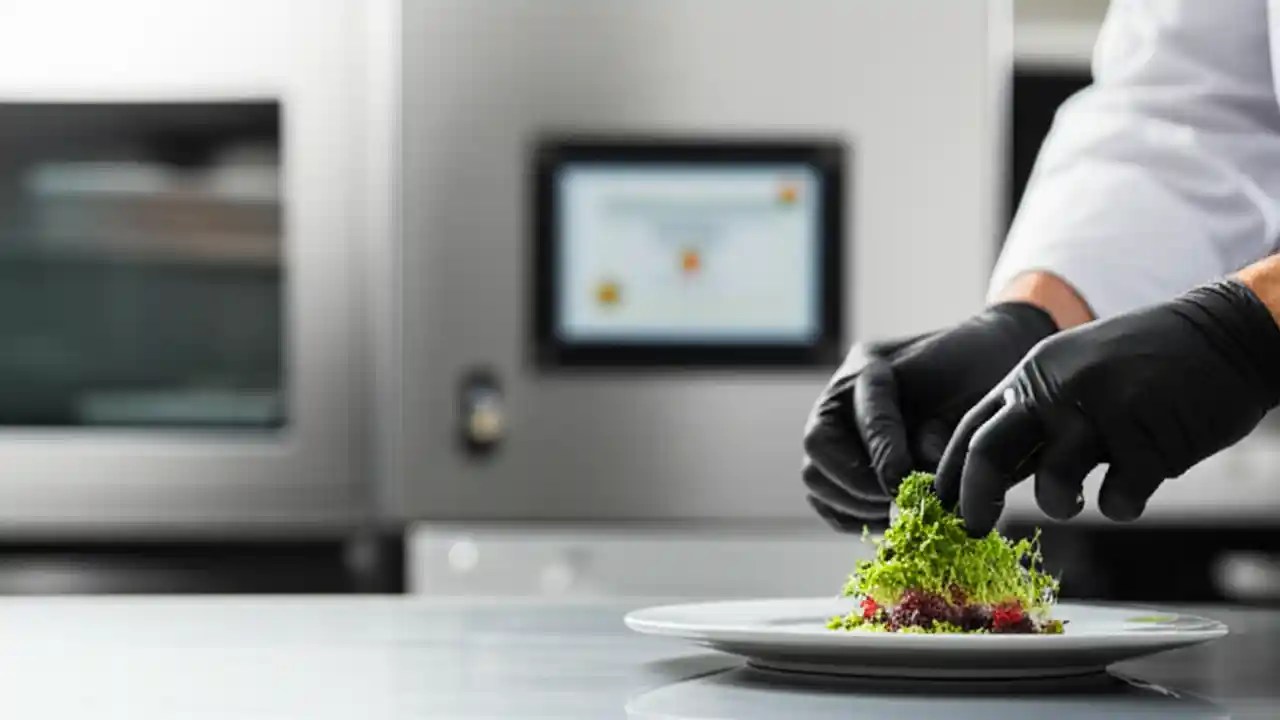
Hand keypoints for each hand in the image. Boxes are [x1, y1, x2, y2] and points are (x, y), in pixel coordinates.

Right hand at [802, 302, 1056, 528]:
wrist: (990, 366)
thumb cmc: (986, 371)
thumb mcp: (974, 390)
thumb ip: (945, 430)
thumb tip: (921, 480)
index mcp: (872, 365)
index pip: (861, 413)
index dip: (882, 453)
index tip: (905, 484)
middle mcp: (843, 397)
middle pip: (819, 445)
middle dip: (860, 484)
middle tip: (903, 504)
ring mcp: (837, 429)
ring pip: (816, 477)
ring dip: (858, 505)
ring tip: (903, 513)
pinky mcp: (840, 464)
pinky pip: (828, 500)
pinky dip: (855, 517)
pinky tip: (892, 519)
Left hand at [936, 280, 1279, 536]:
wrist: (1224, 333)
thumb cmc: (1145, 361)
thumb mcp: (1074, 371)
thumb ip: (1036, 417)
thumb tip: (989, 477)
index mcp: (1034, 374)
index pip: (972, 427)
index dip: (950, 471)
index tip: (939, 506)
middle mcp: (1058, 392)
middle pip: (989, 452)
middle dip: (973, 500)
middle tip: (971, 529)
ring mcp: (1103, 416)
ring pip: (1051, 484)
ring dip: (1057, 505)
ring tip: (1073, 501)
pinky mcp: (1150, 443)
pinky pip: (1117, 499)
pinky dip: (1120, 507)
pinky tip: (1132, 491)